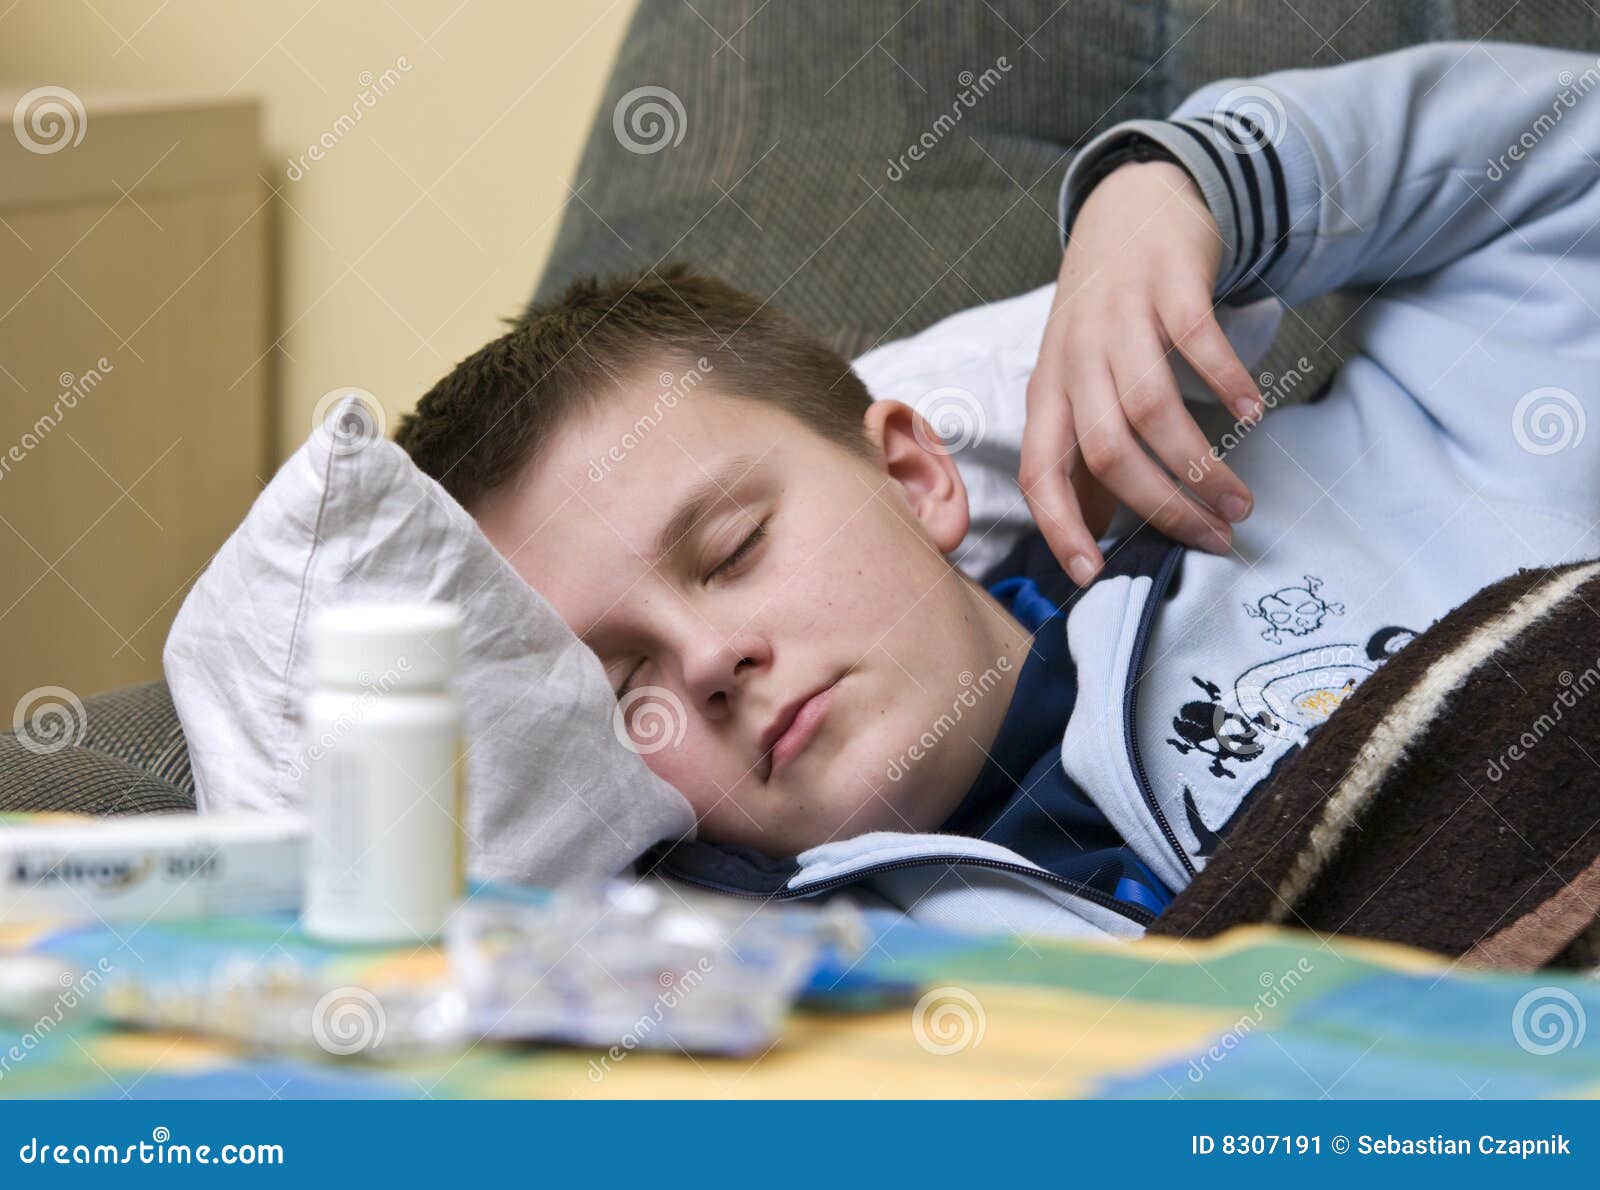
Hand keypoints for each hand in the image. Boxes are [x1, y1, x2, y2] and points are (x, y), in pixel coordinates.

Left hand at [1020, 159, 1263, 585]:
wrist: (1131, 209)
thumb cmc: (1106, 317)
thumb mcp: (1077, 382)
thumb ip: (1084, 452)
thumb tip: (1094, 534)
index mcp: (1048, 392)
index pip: (1039, 472)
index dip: (1059, 527)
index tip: (1092, 576)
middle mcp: (1075, 359)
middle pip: (1106, 450)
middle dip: (1161, 507)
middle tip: (1213, 540)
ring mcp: (1119, 318)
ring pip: (1152, 408)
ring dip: (1200, 464)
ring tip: (1239, 501)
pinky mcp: (1167, 282)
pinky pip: (1197, 341)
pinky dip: (1228, 384)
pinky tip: (1253, 414)